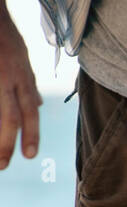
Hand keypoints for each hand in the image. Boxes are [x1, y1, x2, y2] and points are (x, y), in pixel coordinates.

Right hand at [0, 11, 41, 169]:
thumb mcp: (24, 60)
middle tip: (4, 164)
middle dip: (8, 143)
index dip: (32, 134)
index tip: (30, 155)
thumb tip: (37, 104)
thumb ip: (29, 85)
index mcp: (23, 77)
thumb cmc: (4, 37)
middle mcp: (9, 78)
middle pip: (11, 116)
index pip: (30, 111)